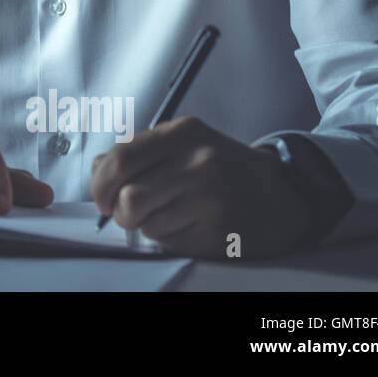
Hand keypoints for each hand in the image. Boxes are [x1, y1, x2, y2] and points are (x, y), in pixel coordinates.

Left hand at [89, 115, 310, 257]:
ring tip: (171, 214)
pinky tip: (190, 225)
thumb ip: (137, 152)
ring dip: (148, 226)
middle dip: (120, 212)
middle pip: (129, 197)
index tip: (101, 198)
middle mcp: (198, 162)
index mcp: (183, 133)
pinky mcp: (219, 232)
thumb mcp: (183, 144)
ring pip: (147, 224)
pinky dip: (169, 239)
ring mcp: (212, 198)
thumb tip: (96, 173)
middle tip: (127, 213)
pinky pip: (169, 243)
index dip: (100, 184)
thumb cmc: (222, 168)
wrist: (281, 195)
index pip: (121, 159)